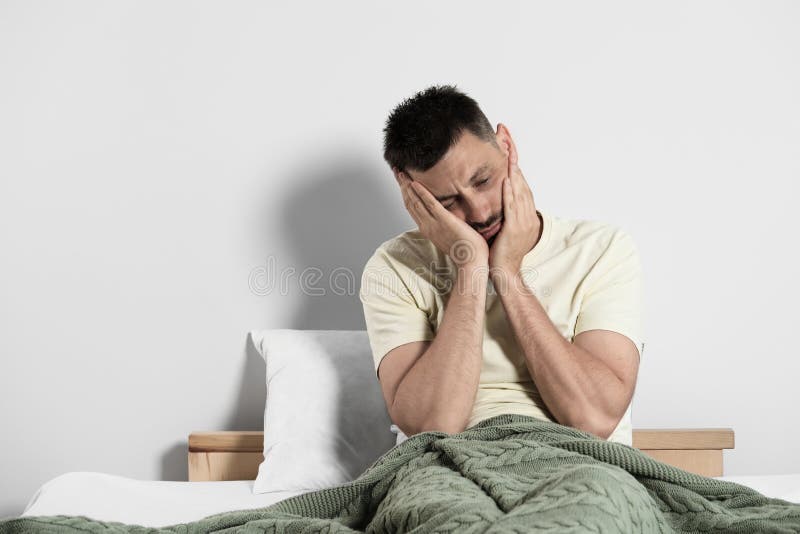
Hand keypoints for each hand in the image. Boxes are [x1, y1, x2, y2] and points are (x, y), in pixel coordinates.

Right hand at [393, 168, 488, 267]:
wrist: (470, 261)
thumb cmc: (464, 250)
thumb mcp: (448, 236)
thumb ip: (443, 225)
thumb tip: (445, 217)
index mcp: (427, 228)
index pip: (412, 207)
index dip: (404, 193)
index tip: (401, 182)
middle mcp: (426, 225)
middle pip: (409, 202)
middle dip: (401, 185)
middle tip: (396, 171)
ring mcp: (434, 223)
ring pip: (415, 201)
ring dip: (407, 185)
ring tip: (401, 173)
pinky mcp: (444, 220)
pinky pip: (430, 204)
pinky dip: (421, 193)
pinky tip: (415, 183)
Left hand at [488, 151, 539, 276]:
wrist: (505, 272)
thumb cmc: (502, 252)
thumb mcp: (506, 229)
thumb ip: (505, 214)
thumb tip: (497, 202)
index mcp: (527, 216)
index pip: (523, 187)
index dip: (517, 169)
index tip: (510, 152)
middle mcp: (529, 216)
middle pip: (523, 184)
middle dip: (515, 163)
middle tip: (510, 143)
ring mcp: (523, 222)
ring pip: (519, 192)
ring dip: (514, 172)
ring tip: (509, 155)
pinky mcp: (515, 228)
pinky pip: (513, 207)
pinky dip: (510, 192)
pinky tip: (507, 180)